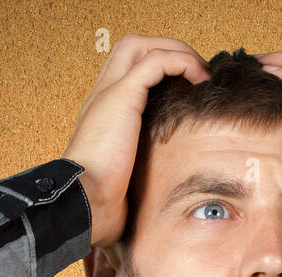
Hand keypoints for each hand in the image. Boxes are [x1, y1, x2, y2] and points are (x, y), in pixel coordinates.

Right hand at [62, 35, 210, 248]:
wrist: (81, 203)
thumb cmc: (96, 204)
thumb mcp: (120, 187)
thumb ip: (132, 185)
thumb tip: (146, 224)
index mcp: (100, 114)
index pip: (126, 71)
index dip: (157, 71)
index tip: (185, 90)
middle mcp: (101, 96)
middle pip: (131, 48)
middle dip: (167, 50)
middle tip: (194, 74)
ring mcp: (109, 93)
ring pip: (142, 46)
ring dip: (176, 52)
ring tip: (200, 74)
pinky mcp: (123, 96)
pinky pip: (157, 61)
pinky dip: (181, 62)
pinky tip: (199, 80)